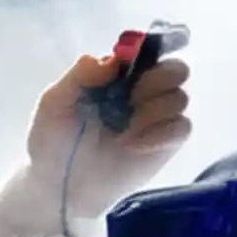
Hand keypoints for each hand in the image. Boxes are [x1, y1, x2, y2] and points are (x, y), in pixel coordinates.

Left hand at [27, 54, 192, 218]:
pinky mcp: (167, 144)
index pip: (147, 51)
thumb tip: (108, 59)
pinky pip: (183, 127)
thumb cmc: (53, 141)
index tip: (136, 61)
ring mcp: (157, 119)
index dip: (149, 50)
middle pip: (176, 69)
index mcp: (119, 76)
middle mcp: (143, 93)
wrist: (60, 186)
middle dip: (160, 77)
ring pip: (180, 97)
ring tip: (127, 125)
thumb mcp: (54, 103)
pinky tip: (137, 145)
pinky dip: (163, 133)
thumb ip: (79, 76)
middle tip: (133, 95)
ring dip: (157, 107)